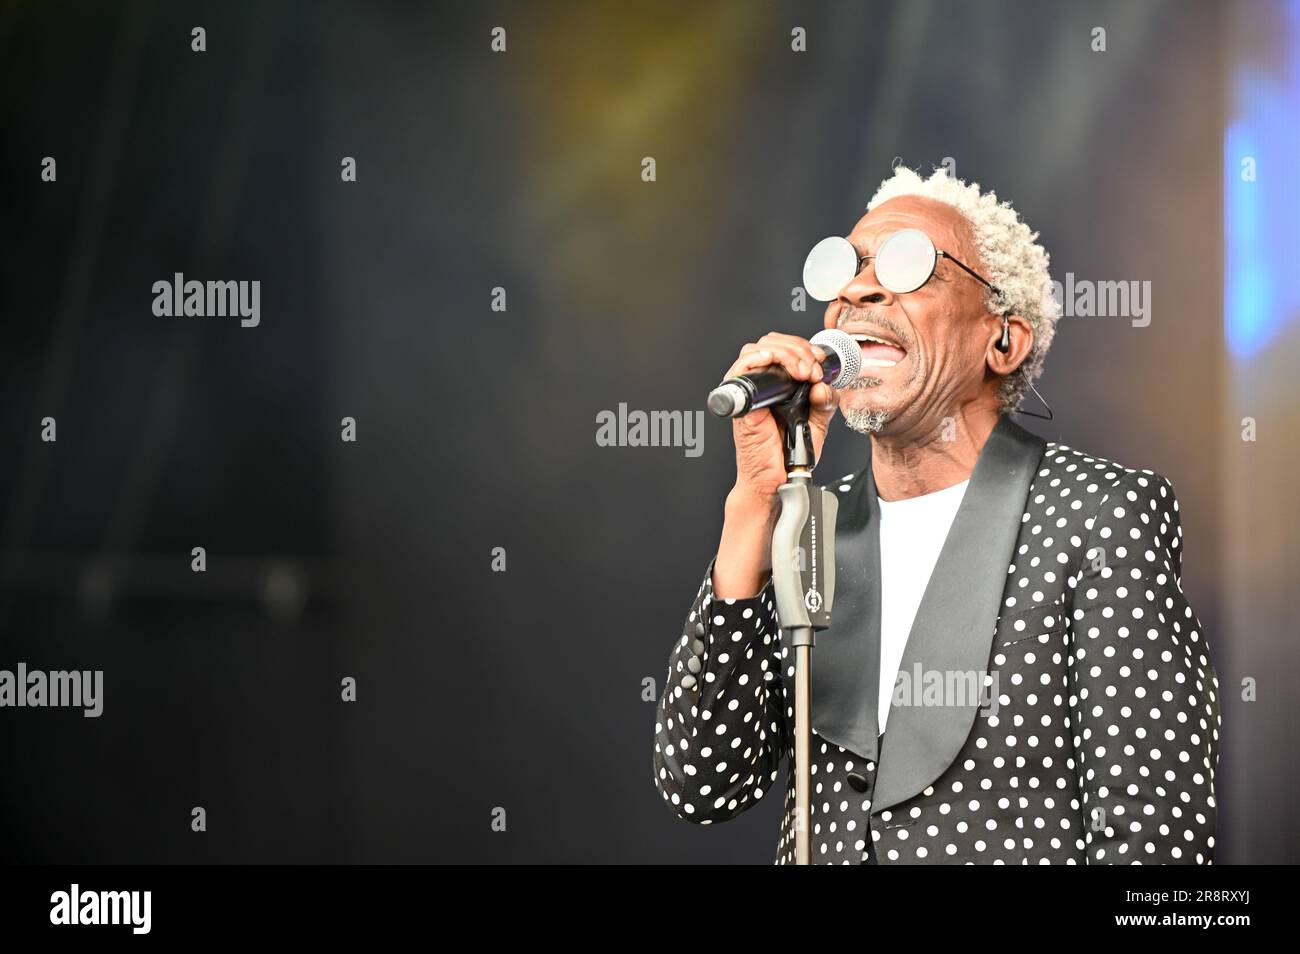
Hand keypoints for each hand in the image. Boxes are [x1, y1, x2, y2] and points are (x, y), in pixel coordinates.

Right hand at [725, 332, 839, 500]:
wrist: (775, 483)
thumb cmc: (788, 456)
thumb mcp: (817, 424)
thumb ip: (825, 402)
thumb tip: (822, 384)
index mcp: (779, 386)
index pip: (785, 348)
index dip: (804, 347)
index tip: (820, 361)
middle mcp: (763, 386)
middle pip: (771, 342)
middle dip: (798, 349)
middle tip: (812, 369)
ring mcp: (750, 393)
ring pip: (757, 349)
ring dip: (784, 353)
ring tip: (801, 371)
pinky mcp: (742, 404)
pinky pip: (740, 370)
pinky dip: (756, 358)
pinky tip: (772, 360)